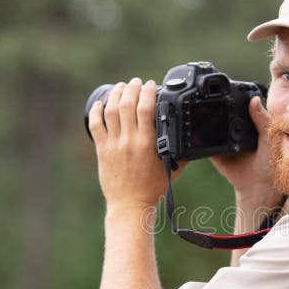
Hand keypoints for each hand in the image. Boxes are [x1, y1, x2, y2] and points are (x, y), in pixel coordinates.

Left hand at [88, 78, 182, 209]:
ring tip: (121, 87)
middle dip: (132, 88)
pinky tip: (101, 103)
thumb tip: (192, 140)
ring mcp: (114, 145)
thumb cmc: (153, 189)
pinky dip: (97, 111)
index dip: (148, 92)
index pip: (146, 109)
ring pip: (111, 110)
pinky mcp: (102, 150)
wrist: (130, 206)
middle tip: (136, 82)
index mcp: (148, 144)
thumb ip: (181, 152)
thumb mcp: (171, 168)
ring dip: (116, 94)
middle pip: (127, 104)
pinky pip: (96, 125)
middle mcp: (129, 141)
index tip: (151, 85)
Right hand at [211, 96, 282, 206]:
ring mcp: (222, 138)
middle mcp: (234, 127)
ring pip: (211, 125)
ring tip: (206, 117)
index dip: (235, 97)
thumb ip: (263, 119)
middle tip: (214, 101)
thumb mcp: (269, 138)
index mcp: (249, 121)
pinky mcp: (213, 150)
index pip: (239, 104)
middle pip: (221, 111)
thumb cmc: (270, 161)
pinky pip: (204, 142)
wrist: (258, 184)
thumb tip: (255, 99)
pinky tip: (201, 135)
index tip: (230, 90)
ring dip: (206, 121)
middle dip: (217, 107)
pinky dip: (200, 138)